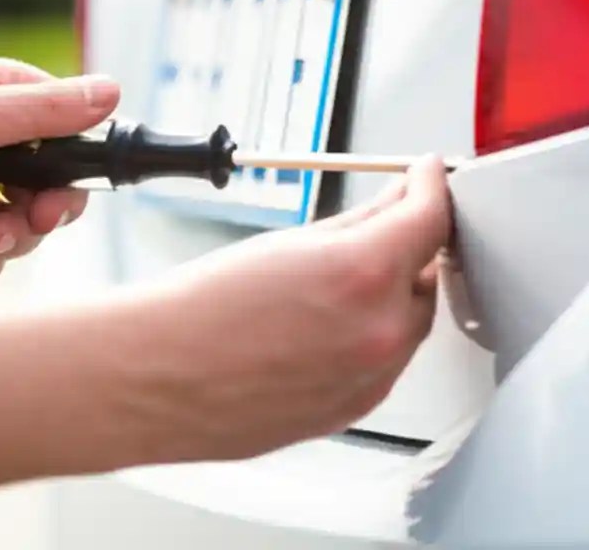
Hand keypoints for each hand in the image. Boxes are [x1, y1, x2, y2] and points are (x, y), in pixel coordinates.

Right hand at [109, 157, 451, 464]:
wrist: (157, 377)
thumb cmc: (200, 311)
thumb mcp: (288, 241)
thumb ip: (360, 220)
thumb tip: (395, 202)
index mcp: (364, 276)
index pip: (431, 220)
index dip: (432, 189)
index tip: (428, 178)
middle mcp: (379, 332)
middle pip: (426, 277)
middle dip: (407, 249)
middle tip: (375, 229)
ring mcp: (371, 378)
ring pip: (407, 324)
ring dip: (388, 297)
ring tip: (326, 287)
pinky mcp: (355, 410)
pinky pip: (383, 364)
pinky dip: (367, 339)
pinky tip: (319, 328)